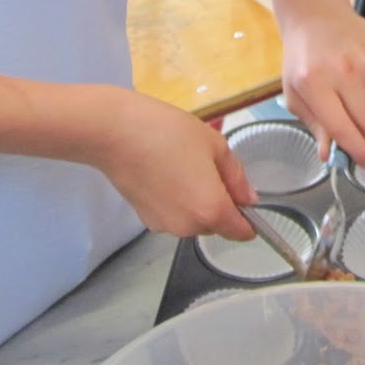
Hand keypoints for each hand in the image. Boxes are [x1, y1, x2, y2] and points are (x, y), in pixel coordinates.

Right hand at [93, 88, 255, 239]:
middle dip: (219, 203)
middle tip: (207, 166)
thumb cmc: (171, 133)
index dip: (249, 219)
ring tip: (182, 166)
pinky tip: (164, 173)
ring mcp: (164, 226)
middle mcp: (188, 227)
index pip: (240, 232)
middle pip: (216, 224)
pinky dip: (175, 200)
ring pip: (193, 220)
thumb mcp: (215, 145)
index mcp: (211, 210)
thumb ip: (236, 177)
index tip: (243, 197)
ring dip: (196, 202)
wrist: (116, 133)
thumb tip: (249, 200)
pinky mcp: (144, 220)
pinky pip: (173, 214)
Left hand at [278, 7, 364, 167]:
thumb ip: (315, 125)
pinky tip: (361, 81)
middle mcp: (343, 71)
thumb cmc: (302, 59)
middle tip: (354, 125)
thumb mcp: (295, 95)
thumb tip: (329, 154)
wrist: (316, 16)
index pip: (343, 128)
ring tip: (353, 97)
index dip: (358, 151)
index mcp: (315, 84)